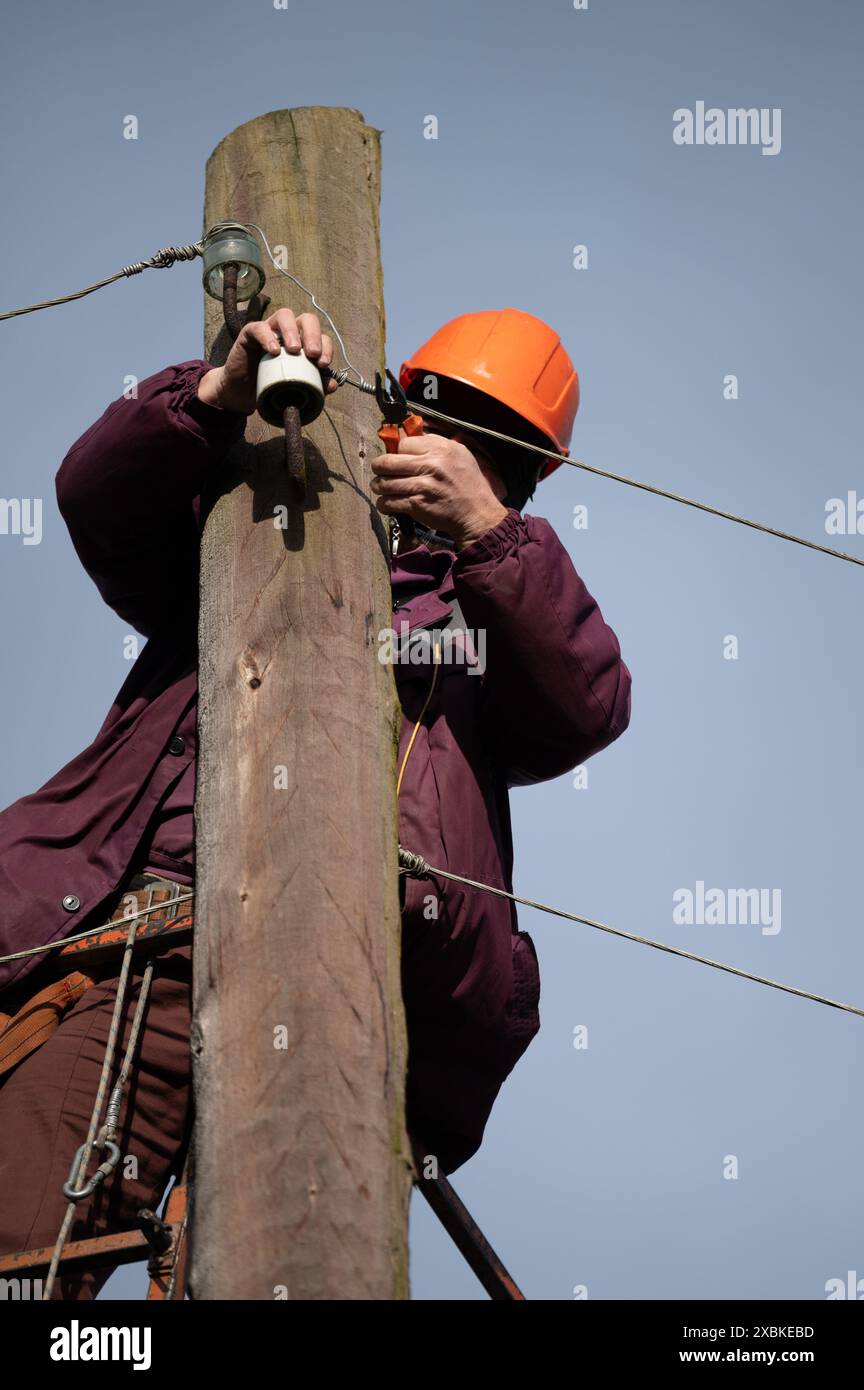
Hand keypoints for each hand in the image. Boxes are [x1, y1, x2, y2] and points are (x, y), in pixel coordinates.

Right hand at [197, 309, 339, 414]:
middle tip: (312, 354)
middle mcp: (289, 332)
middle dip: (313, 334)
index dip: (326, 346)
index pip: (321, 336)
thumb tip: (332, 385)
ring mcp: (270, 329)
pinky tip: (274, 351)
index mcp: (303, 343)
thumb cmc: (271, 387)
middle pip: (307, 319)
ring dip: (292, 331)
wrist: (243, 393)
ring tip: (294, 350)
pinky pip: (260, 327)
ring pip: (285, 315)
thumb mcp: (296, 389)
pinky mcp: (250, 333)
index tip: (323, 364)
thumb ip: (315, 386)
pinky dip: (268, 337)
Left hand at [371, 431, 508, 549]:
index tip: (398, 457)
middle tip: (379, 470)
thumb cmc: (469, 485)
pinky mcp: (417, 505)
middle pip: (388, 461)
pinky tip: (387, 503)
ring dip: (378, 486)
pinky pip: (388, 502)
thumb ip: (435, 444)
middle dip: (379, 466)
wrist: (477, 514)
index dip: (398, 450)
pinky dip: (383, 504)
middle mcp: (431, 465)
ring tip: (381, 487)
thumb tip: (409, 439)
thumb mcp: (459, 454)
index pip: (404, 443)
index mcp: (440, 449)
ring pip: (384, 483)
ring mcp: (422, 486)